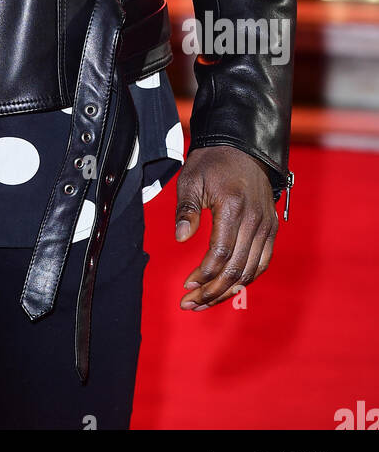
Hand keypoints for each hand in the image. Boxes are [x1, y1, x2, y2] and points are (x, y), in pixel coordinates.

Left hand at [174, 146, 277, 310]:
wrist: (241, 147)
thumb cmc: (210, 164)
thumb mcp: (190, 180)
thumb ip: (186, 210)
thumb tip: (180, 239)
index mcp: (233, 207)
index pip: (220, 253)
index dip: (203, 274)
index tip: (186, 286)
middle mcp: (255, 220)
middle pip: (237, 268)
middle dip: (212, 291)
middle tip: (191, 304)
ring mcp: (267, 226)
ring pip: (251, 271)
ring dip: (228, 291)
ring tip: (205, 302)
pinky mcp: (272, 229)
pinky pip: (262, 262)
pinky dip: (246, 279)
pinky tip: (226, 288)